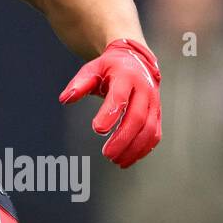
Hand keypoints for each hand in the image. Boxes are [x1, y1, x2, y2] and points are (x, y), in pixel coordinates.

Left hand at [59, 38, 161, 168]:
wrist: (135, 61)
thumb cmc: (110, 68)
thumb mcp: (92, 69)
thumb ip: (79, 84)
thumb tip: (65, 99)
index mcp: (126, 77)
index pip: (120, 97)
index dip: (110, 114)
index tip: (98, 129)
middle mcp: (144, 90)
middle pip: (138, 118)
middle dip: (123, 139)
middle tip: (107, 154)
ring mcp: (154, 103)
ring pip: (149, 130)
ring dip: (134, 148)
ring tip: (117, 161)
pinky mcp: (157, 114)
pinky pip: (155, 134)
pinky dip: (143, 149)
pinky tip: (128, 158)